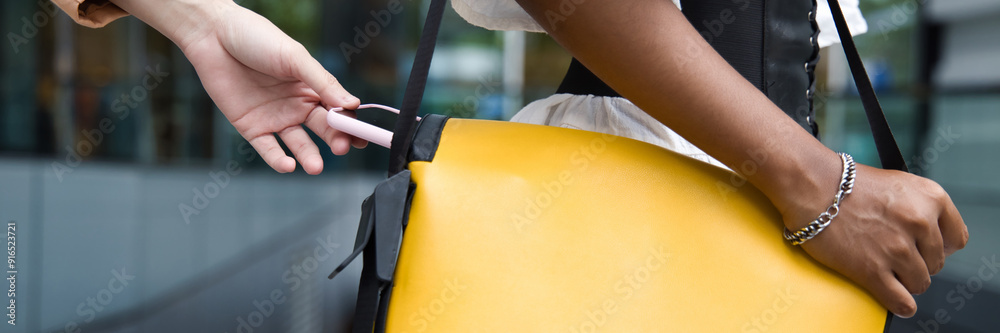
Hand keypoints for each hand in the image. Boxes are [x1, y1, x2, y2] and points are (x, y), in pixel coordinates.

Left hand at [112, 0, 365, 173]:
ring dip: (308, 157)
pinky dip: (278, 159)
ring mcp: (275, 118)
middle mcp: (297, 105)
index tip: (363, 137)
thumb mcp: (295, 57)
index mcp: (312, 88)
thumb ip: (322, 82)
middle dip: (335, 141)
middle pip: (323, 130)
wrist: (213, 36)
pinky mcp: (251, 127)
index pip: (339, 111)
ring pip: (298, 144)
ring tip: (315, 167)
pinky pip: (267, 148)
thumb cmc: (256, 38)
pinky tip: (288, 165)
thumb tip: (352, 104)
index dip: (352, 125)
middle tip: (342, 148)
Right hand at [783, 164, 968, 316]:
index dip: (940, 245)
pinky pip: (901, 300)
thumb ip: (920, 206)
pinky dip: (901, 304)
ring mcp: (897, 249)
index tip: (927, 248)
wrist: (812, 186)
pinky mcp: (873, 270)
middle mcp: (920, 223)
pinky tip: (896, 298)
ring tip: (887, 269)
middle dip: (918, 262)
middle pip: (937, 263)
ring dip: (905, 280)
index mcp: (931, 198)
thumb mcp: (898, 183)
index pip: (957, 238)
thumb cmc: (846, 182)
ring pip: (920, 283)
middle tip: (895, 254)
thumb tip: (930, 235)